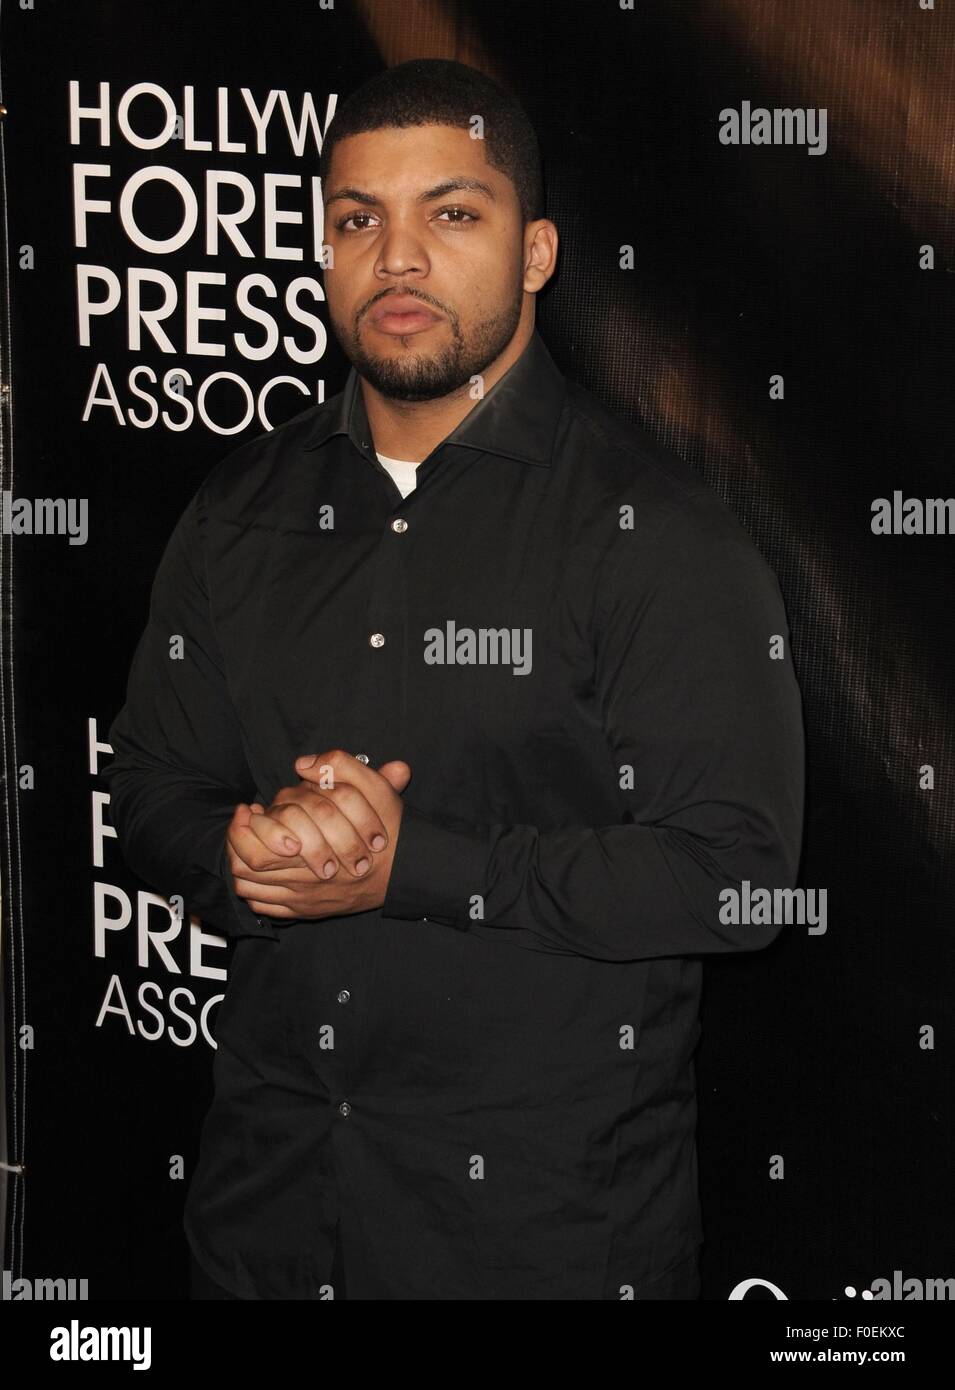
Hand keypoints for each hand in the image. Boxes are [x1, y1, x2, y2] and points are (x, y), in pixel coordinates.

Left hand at [226, 750, 411, 920]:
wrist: (408, 871)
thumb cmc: (390, 829)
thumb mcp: (375, 788)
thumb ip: (340, 766)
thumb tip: (302, 764)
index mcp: (316, 850)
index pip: (259, 847)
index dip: (245, 826)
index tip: (249, 807)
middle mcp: (305, 881)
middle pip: (248, 869)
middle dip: (238, 841)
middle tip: (244, 822)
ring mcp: (304, 900)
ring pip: (252, 888)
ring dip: (241, 863)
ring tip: (247, 842)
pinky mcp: (307, 911)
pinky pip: (265, 907)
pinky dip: (253, 890)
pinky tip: (258, 870)